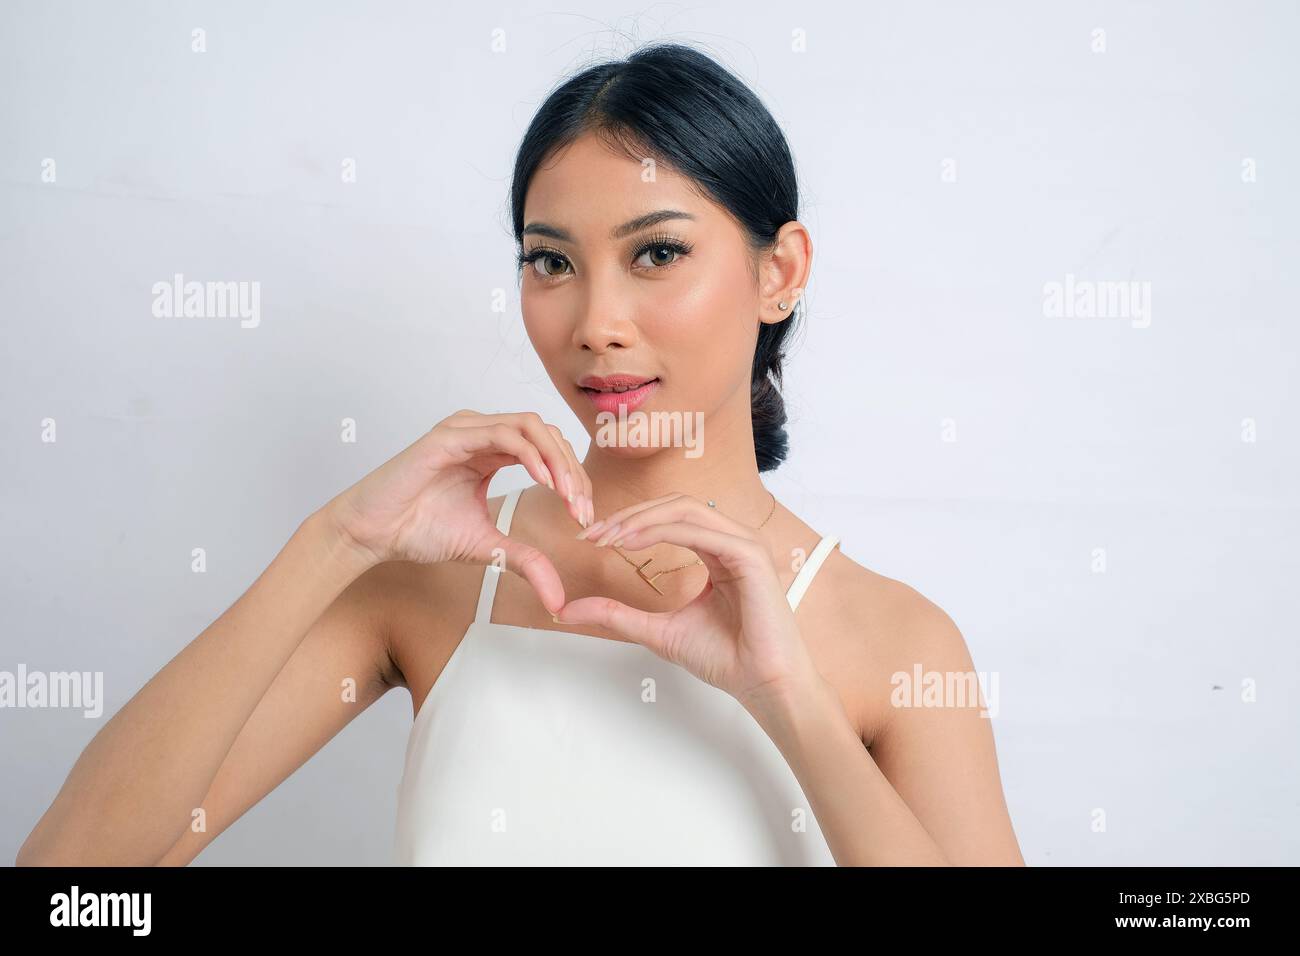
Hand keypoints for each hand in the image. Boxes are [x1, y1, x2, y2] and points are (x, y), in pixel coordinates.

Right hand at [322, 409, 593, 613]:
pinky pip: (503, 434)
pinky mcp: (450, 436)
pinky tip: (544, 482)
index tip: (584, 518)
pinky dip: (530, 455)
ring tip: (568, 496)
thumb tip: (558, 600)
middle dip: (571, 470)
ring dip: (557, 460)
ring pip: (530, 426)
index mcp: (491, 452)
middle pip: (546, 433)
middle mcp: (481, 433)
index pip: (547, 450)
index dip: (572, 479)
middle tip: (582, 509)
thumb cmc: (418, 530)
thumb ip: (525, 562)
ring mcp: (466, 430)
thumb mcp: (487, 548)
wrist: (373, 533)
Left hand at [558, 492, 823, 711]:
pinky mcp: (751, 557)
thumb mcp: (657, 630)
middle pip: (676, 505)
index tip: (591, 540)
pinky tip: (631, 543)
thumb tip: (567, 610)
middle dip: (630, 516)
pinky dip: (662, 531)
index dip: (629, 523)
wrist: (761, 684)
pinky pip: (702, 531)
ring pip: (686, 509)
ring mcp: (745, 545)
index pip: (671, 518)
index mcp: (718, 552)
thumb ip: (617, 614)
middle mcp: (733, 541)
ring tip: (608, 537)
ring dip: (641, 519)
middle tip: (593, 534)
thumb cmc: (725, 659)